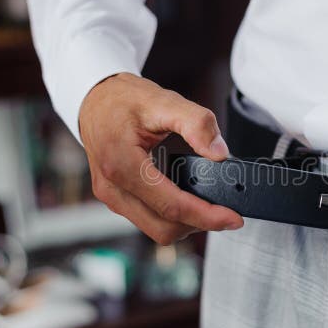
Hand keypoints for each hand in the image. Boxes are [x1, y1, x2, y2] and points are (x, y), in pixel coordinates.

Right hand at [79, 73, 243, 244]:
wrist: (94, 99)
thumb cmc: (122, 99)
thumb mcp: (163, 100)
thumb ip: (196, 123)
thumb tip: (219, 153)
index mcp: (120, 164)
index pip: (171, 205)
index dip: (207, 217)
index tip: (233, 218)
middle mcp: (112, 187)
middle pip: (164, 227)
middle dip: (199, 223)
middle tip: (226, 211)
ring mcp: (111, 196)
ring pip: (156, 228)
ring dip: (186, 222)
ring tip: (209, 205)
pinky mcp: (116, 198)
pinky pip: (147, 219)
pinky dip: (172, 215)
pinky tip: (188, 198)